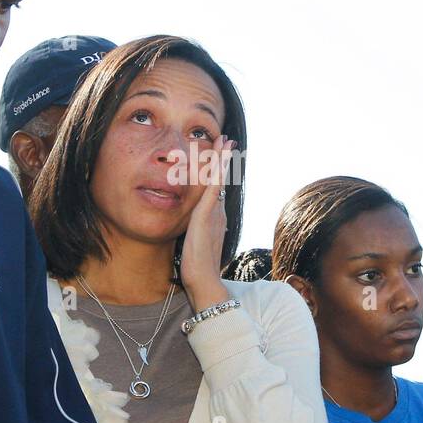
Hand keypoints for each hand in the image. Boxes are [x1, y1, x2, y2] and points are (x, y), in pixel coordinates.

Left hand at [179, 135, 233, 311]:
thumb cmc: (197, 270)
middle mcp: (218, 213)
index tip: (220, 158)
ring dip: (222, 159)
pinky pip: (213, 186)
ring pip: (219, 180)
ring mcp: (214, 213)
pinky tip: (219, 156)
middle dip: (224, 160)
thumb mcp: (195, 247)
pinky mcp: (206, 214)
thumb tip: (194, 229)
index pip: (217, 191)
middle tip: (228, 141)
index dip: (219, 173)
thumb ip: (197, 235)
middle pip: (222, 180)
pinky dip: (217, 170)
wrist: (204, 282)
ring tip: (225, 141)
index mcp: (215, 219)